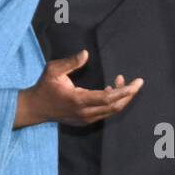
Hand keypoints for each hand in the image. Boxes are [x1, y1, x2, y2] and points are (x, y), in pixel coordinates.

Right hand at [18, 50, 143, 127]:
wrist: (36, 108)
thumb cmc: (44, 86)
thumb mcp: (53, 70)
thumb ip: (70, 62)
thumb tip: (86, 53)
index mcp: (78, 100)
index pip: (108, 99)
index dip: (124, 91)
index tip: (136, 83)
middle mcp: (84, 113)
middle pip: (115, 107)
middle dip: (129, 95)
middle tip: (138, 82)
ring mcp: (85, 119)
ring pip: (111, 111)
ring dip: (121, 98)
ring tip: (122, 81)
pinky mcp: (85, 121)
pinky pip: (104, 113)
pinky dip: (112, 102)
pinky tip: (112, 90)